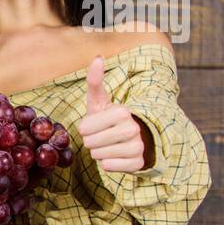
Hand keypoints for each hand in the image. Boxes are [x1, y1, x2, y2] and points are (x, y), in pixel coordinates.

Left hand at [79, 56, 151, 171]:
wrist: (131, 137)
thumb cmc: (109, 118)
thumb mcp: (100, 101)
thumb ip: (95, 81)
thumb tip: (98, 57)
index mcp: (122, 111)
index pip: (85, 128)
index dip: (85, 129)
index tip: (96, 124)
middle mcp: (133, 128)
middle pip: (91, 143)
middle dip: (91, 141)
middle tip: (102, 136)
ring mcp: (138, 146)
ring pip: (99, 156)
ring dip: (99, 152)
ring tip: (109, 144)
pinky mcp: (138, 163)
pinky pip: (109, 167)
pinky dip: (108, 164)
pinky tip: (116, 155)